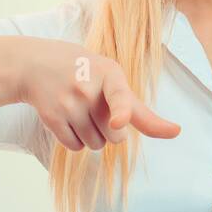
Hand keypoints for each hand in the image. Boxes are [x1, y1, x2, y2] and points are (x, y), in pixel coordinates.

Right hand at [16, 39, 180, 151]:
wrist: (36, 64)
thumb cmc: (85, 72)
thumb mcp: (110, 77)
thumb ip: (137, 107)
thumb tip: (175, 131)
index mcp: (109, 73)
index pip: (118, 97)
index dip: (121, 113)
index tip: (118, 122)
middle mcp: (88, 88)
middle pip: (115, 136)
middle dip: (111, 130)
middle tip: (96, 107)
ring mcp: (68, 103)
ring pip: (95, 145)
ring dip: (93, 137)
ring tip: (79, 109)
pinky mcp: (52, 118)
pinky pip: (75, 147)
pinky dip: (76, 141)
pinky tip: (67, 119)